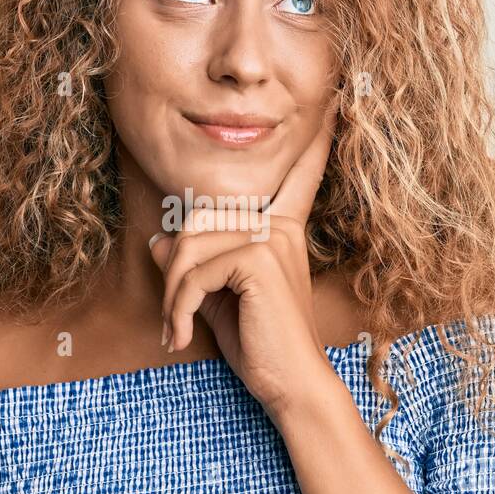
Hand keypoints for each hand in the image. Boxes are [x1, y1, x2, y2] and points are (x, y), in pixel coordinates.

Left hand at [148, 104, 339, 420]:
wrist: (292, 386)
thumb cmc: (261, 347)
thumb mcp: (218, 301)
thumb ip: (193, 269)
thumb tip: (160, 240)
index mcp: (281, 228)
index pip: (294, 177)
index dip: (313, 144)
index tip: (334, 106)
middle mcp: (279, 226)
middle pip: (198, 220)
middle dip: (173, 271)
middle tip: (171, 320)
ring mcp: (271, 239)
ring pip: (189, 245)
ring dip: (171, 295)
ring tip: (175, 331)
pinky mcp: (258, 260)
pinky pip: (194, 270)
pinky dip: (177, 306)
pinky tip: (181, 335)